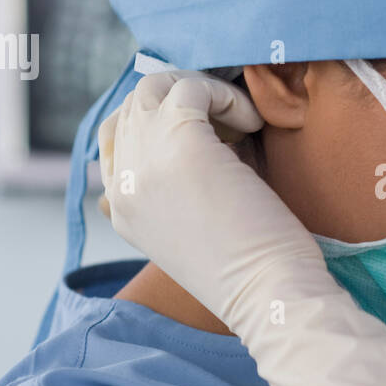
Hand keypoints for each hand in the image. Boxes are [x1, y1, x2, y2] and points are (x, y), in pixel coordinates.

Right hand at [97, 70, 385, 385]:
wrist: (271, 297)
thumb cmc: (252, 269)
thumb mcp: (197, 226)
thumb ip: (181, 188)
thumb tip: (209, 136)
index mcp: (123, 209)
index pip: (115, 140)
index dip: (160, 126)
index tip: (209, 137)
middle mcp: (122, 185)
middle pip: (131, 110)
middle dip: (179, 103)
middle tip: (229, 124)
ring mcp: (145, 163)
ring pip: (152, 88)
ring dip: (198, 92)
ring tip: (239, 121)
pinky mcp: (180, 143)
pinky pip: (190, 88)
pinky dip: (224, 96)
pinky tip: (253, 123)